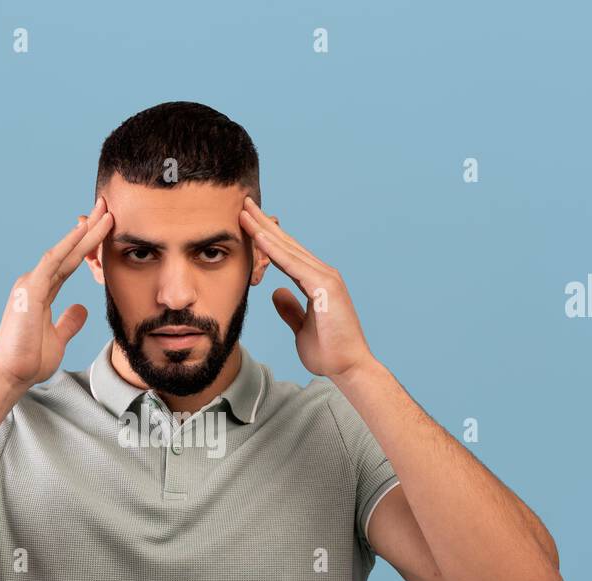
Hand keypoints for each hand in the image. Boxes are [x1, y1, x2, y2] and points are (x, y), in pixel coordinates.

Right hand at [0, 196, 112, 387]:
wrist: (10, 376)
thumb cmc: (29, 361)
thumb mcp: (58, 338)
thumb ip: (69, 321)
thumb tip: (82, 308)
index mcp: (41, 292)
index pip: (69, 263)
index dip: (88, 246)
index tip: (106, 229)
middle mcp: (34, 283)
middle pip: (68, 252)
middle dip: (90, 230)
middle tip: (108, 207)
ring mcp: (30, 284)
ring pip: (63, 252)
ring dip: (85, 232)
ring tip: (106, 213)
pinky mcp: (30, 291)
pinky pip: (52, 263)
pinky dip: (68, 246)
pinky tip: (84, 231)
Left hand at [238, 195, 375, 379]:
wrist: (349, 367)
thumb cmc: (329, 351)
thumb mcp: (301, 327)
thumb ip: (290, 308)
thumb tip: (276, 292)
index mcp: (317, 281)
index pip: (287, 254)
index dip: (266, 237)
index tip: (247, 221)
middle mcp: (323, 274)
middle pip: (287, 243)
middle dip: (263, 223)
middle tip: (243, 202)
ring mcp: (326, 278)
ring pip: (288, 249)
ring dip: (264, 229)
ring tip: (244, 211)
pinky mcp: (325, 287)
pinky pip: (293, 265)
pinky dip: (275, 250)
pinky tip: (259, 237)